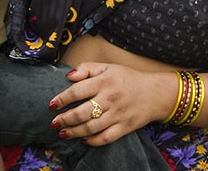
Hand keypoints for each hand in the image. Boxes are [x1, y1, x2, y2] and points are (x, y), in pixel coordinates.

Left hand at [48, 62, 176, 145]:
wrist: (156, 93)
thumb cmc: (129, 78)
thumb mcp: (109, 67)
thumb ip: (87, 68)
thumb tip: (68, 76)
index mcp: (104, 81)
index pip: (77, 91)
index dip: (61, 99)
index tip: (52, 105)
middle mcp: (110, 98)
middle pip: (81, 112)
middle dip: (64, 119)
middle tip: (54, 122)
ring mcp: (118, 114)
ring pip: (91, 127)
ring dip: (74, 132)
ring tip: (63, 133)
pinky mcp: (125, 127)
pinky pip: (105, 138)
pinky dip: (92, 141)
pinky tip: (83, 140)